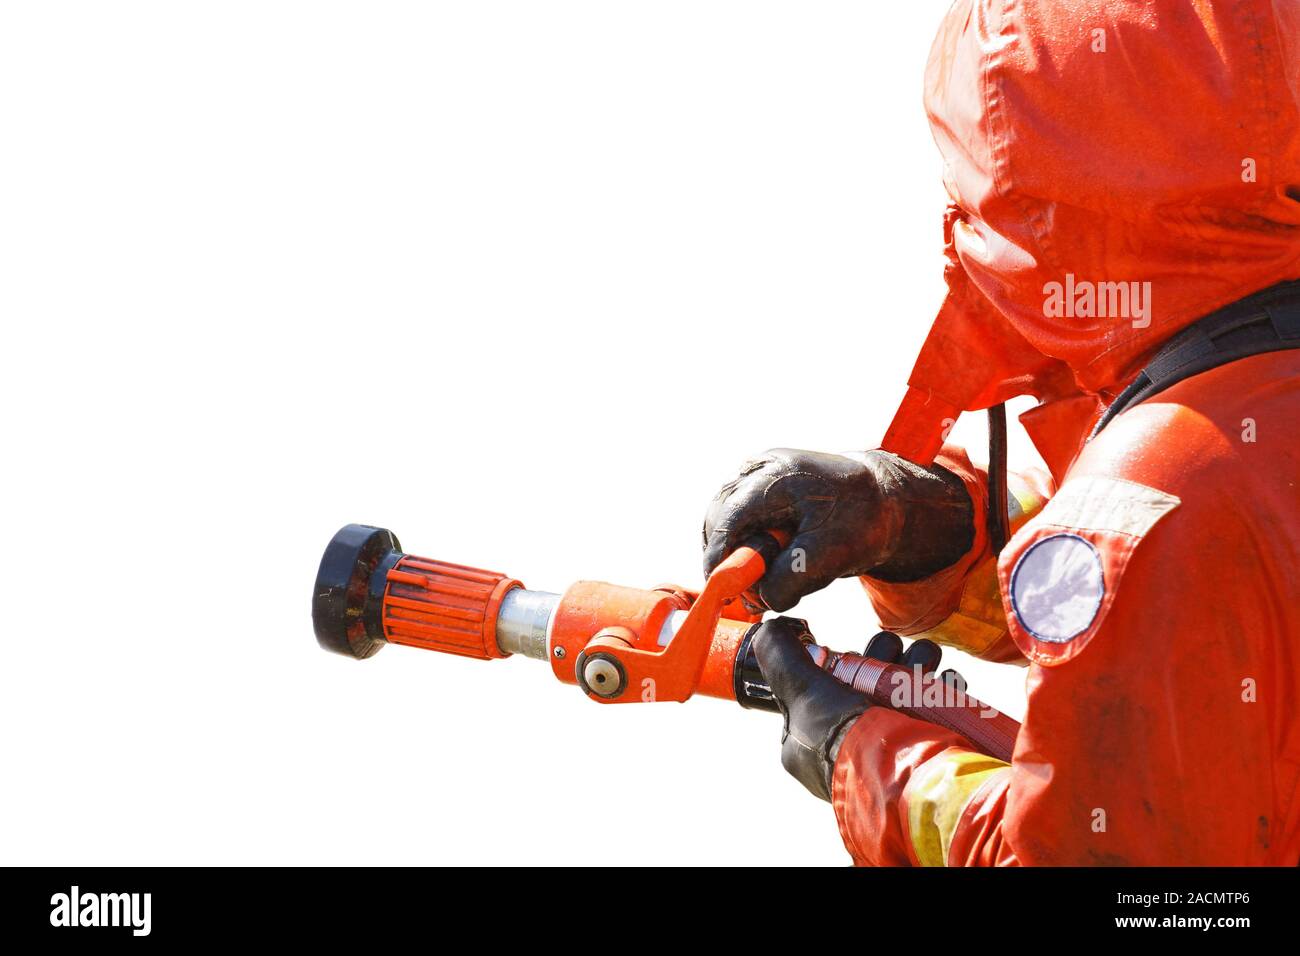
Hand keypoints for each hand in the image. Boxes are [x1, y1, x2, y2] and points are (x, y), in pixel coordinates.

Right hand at [702, 449, 973, 611]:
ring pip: (722, 519)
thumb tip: (758, 599)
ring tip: (760, 580)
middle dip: (726, 557)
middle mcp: (761, 467)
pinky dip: (741, 544)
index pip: (731, 516)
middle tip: (746, 594)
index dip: (719, 556)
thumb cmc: (862, 522)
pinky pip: (734, 518)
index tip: (718, 589)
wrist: (882, 498)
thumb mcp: (833, 555)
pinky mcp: (756, 486)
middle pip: (720, 516)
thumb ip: (792, 579)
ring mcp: (755, 473)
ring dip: (733, 552)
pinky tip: (763, 564)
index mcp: (781, 474)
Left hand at [753, 617, 953, 800]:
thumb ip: (781, 660)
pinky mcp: (923, 752)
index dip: (842, 661)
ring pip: (902, 693)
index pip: (824, 688)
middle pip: (866, 685)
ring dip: (915, 665)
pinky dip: (940, 691)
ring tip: (926, 657)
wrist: (900, 781)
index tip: (855, 648)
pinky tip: (946, 679)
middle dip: (884, 658)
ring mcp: (886, 751)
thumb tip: (768, 630)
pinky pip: (932, 711)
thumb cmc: (844, 740)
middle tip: (895, 648)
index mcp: (811, 741)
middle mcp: (847, 746)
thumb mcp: (802, 694)